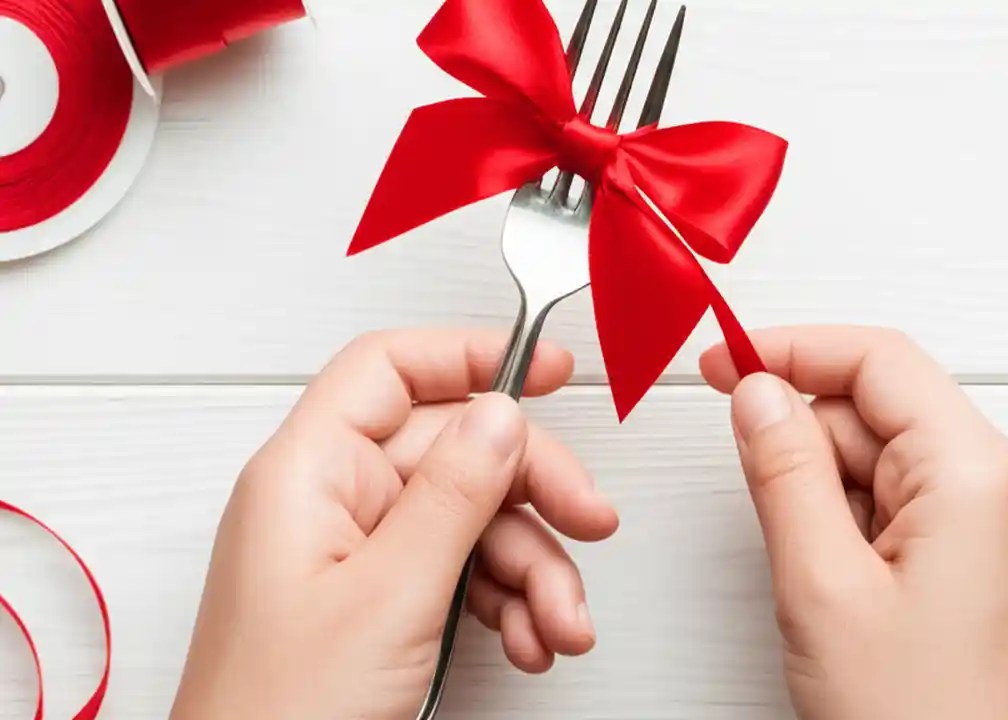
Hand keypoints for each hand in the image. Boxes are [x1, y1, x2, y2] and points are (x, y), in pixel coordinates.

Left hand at [171, 328, 618, 719]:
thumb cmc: (280, 717)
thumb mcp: (389, 597)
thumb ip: (452, 495)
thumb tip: (500, 414)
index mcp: (307, 474)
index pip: (390, 370)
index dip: (471, 356)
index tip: (551, 369)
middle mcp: (332, 502)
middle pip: (454, 451)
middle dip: (532, 493)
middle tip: (590, 521)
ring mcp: (358, 554)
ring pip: (473, 521)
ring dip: (533, 569)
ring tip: (558, 625)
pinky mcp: (380, 601)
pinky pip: (463, 571)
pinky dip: (509, 602)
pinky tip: (530, 640)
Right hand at [701, 326, 1007, 719]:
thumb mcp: (823, 588)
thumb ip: (784, 471)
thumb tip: (758, 394)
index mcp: (979, 475)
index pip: (878, 360)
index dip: (789, 348)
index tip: (725, 357)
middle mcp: (1004, 486)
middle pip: (878, 409)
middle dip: (806, 442)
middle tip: (761, 496)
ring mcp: (998, 521)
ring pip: (882, 459)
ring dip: (827, 494)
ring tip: (819, 577)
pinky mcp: (983, 554)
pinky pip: (901, 503)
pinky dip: (852, 524)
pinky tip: (841, 585)